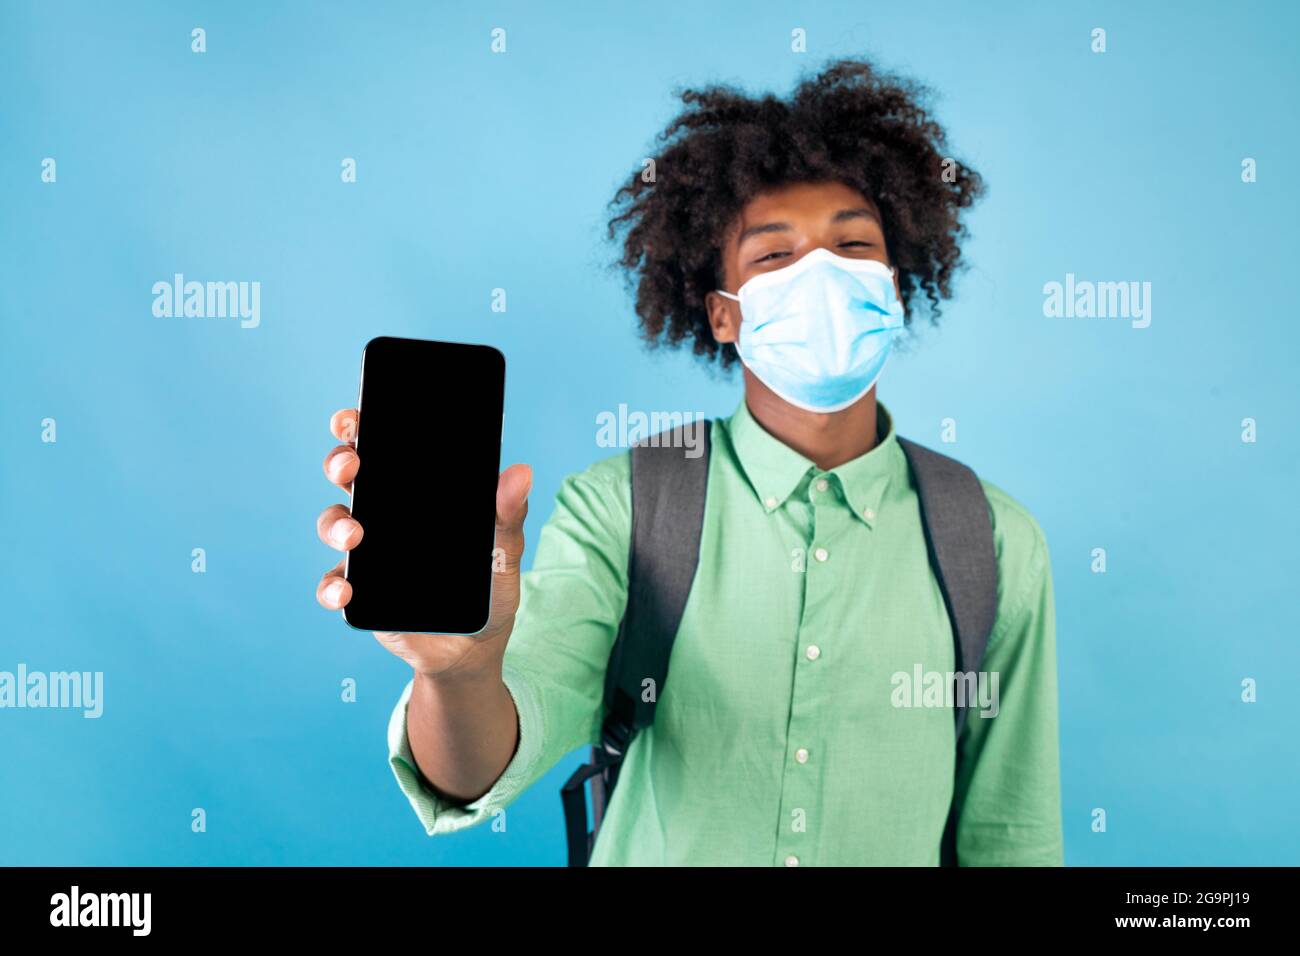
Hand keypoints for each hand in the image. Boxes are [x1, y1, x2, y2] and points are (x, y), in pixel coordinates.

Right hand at [315, 406, 532, 678]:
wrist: (476, 649)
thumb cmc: (488, 588)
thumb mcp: (505, 551)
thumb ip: (508, 515)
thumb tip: (521, 473)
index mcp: (417, 494)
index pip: (384, 447)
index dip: (361, 427)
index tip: (354, 417)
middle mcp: (386, 515)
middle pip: (350, 475)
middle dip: (341, 462)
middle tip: (352, 468)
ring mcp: (368, 552)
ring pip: (335, 522)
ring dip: (335, 524)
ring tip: (354, 536)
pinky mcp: (360, 592)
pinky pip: (333, 583)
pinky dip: (332, 586)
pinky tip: (345, 590)